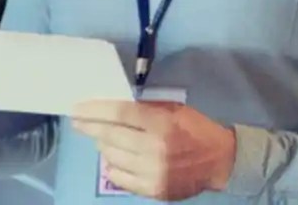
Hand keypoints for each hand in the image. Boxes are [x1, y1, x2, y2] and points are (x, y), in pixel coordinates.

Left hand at [72, 100, 235, 201]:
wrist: (220, 161)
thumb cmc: (194, 128)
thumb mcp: (172, 109)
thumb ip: (143, 107)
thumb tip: (110, 106)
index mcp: (161, 123)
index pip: (119, 113)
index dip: (94, 110)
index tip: (76, 109)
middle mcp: (155, 148)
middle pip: (110, 135)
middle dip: (89, 127)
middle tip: (79, 123)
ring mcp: (153, 172)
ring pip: (111, 156)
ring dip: (102, 145)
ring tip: (102, 139)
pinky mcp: (153, 190)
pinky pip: (119, 177)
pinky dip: (112, 166)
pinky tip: (114, 159)